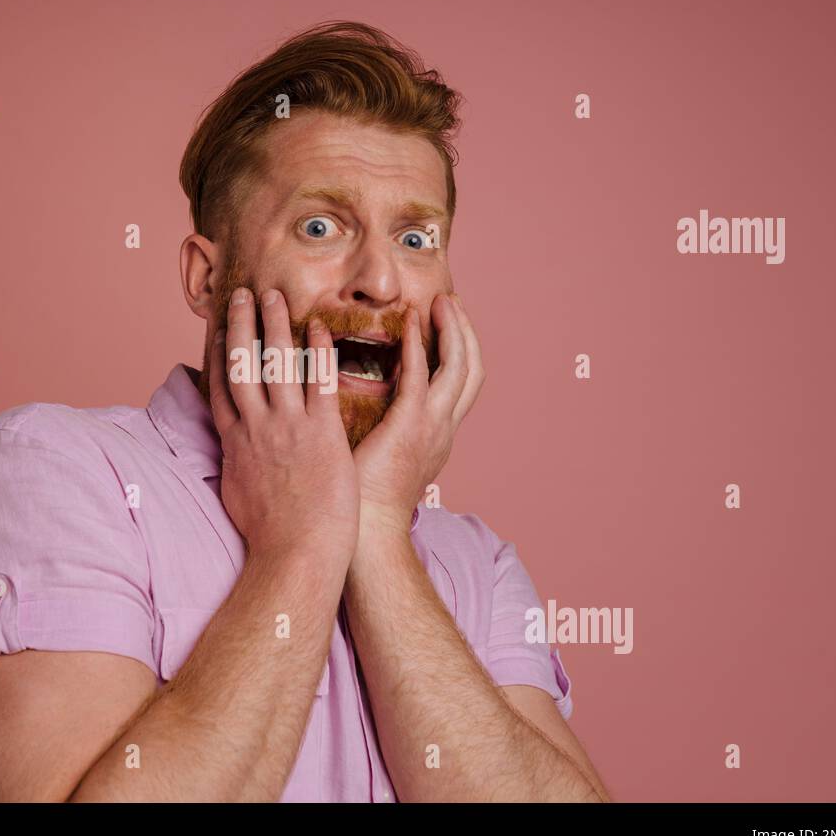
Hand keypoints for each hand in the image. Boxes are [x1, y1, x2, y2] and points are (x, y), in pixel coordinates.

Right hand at [209, 287, 360, 570]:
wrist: (295, 554)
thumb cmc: (269, 536)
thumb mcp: (237, 494)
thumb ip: (236, 464)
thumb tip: (232, 454)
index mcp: (235, 441)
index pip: (219, 385)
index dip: (215, 351)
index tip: (216, 326)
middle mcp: (256, 427)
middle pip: (241, 363)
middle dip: (240, 324)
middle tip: (242, 294)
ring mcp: (288, 427)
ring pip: (277, 363)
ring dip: (275, 324)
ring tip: (276, 295)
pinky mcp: (322, 433)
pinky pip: (319, 382)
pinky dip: (319, 352)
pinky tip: (320, 328)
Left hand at [352, 292, 484, 533]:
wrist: (365, 534)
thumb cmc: (363, 502)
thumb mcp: (383, 456)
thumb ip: (384, 426)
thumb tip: (367, 397)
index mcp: (438, 436)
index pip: (460, 383)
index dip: (457, 349)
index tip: (442, 322)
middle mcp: (443, 428)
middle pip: (473, 369)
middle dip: (466, 331)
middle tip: (452, 302)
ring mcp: (432, 426)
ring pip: (460, 365)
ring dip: (453, 329)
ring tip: (441, 301)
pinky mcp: (410, 425)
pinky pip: (422, 374)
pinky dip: (419, 342)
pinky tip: (410, 319)